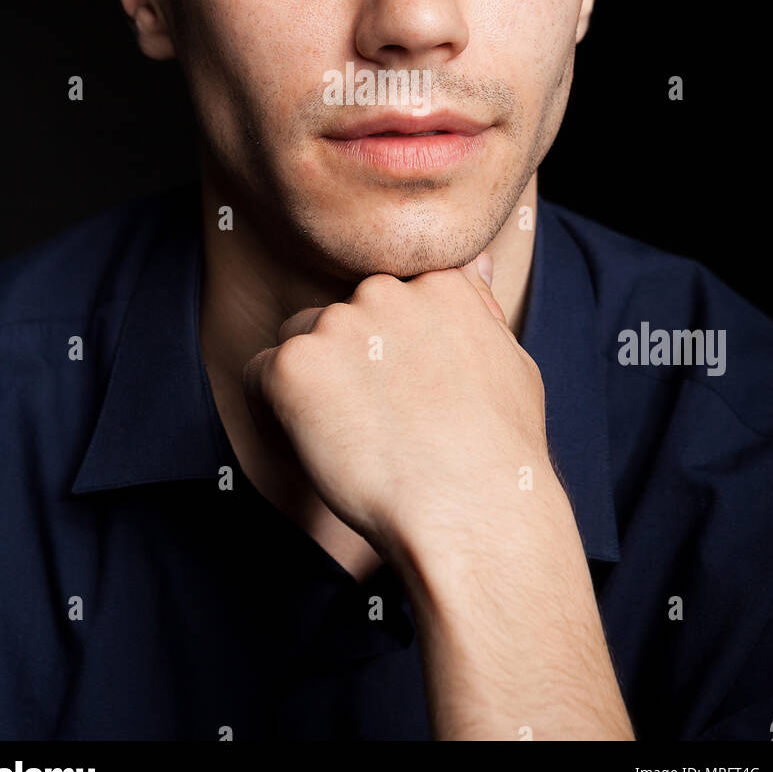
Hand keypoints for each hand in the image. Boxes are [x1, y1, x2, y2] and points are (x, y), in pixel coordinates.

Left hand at [241, 254, 557, 569]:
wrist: (470, 509)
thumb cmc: (500, 453)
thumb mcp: (512, 363)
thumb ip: (478, 308)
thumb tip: (475, 262)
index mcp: (437, 283)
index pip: (390, 299)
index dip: (389, 351)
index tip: (403, 399)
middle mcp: (384, 290)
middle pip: (342, 318)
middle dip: (348, 365)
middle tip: (378, 430)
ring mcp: (335, 323)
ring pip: (299, 342)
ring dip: (311, 384)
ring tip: (348, 443)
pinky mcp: (293, 364)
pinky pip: (260, 376)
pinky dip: (274, 413)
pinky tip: (314, 450)